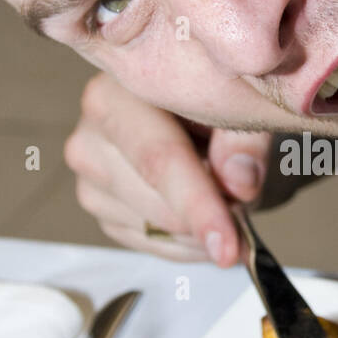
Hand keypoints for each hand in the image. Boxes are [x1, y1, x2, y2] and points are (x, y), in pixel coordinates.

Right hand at [64, 73, 270, 264]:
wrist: (202, 113)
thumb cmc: (220, 102)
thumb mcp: (246, 108)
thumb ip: (248, 139)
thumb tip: (239, 182)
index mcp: (121, 91)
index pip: (158, 158)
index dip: (196, 203)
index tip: (228, 246)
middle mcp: (91, 131)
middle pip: (157, 203)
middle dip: (211, 217)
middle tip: (248, 200)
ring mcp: (89, 173)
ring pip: (156, 229)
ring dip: (203, 230)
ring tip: (226, 195)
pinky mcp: (98, 204)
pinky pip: (150, 243)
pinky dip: (188, 242)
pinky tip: (202, 215)